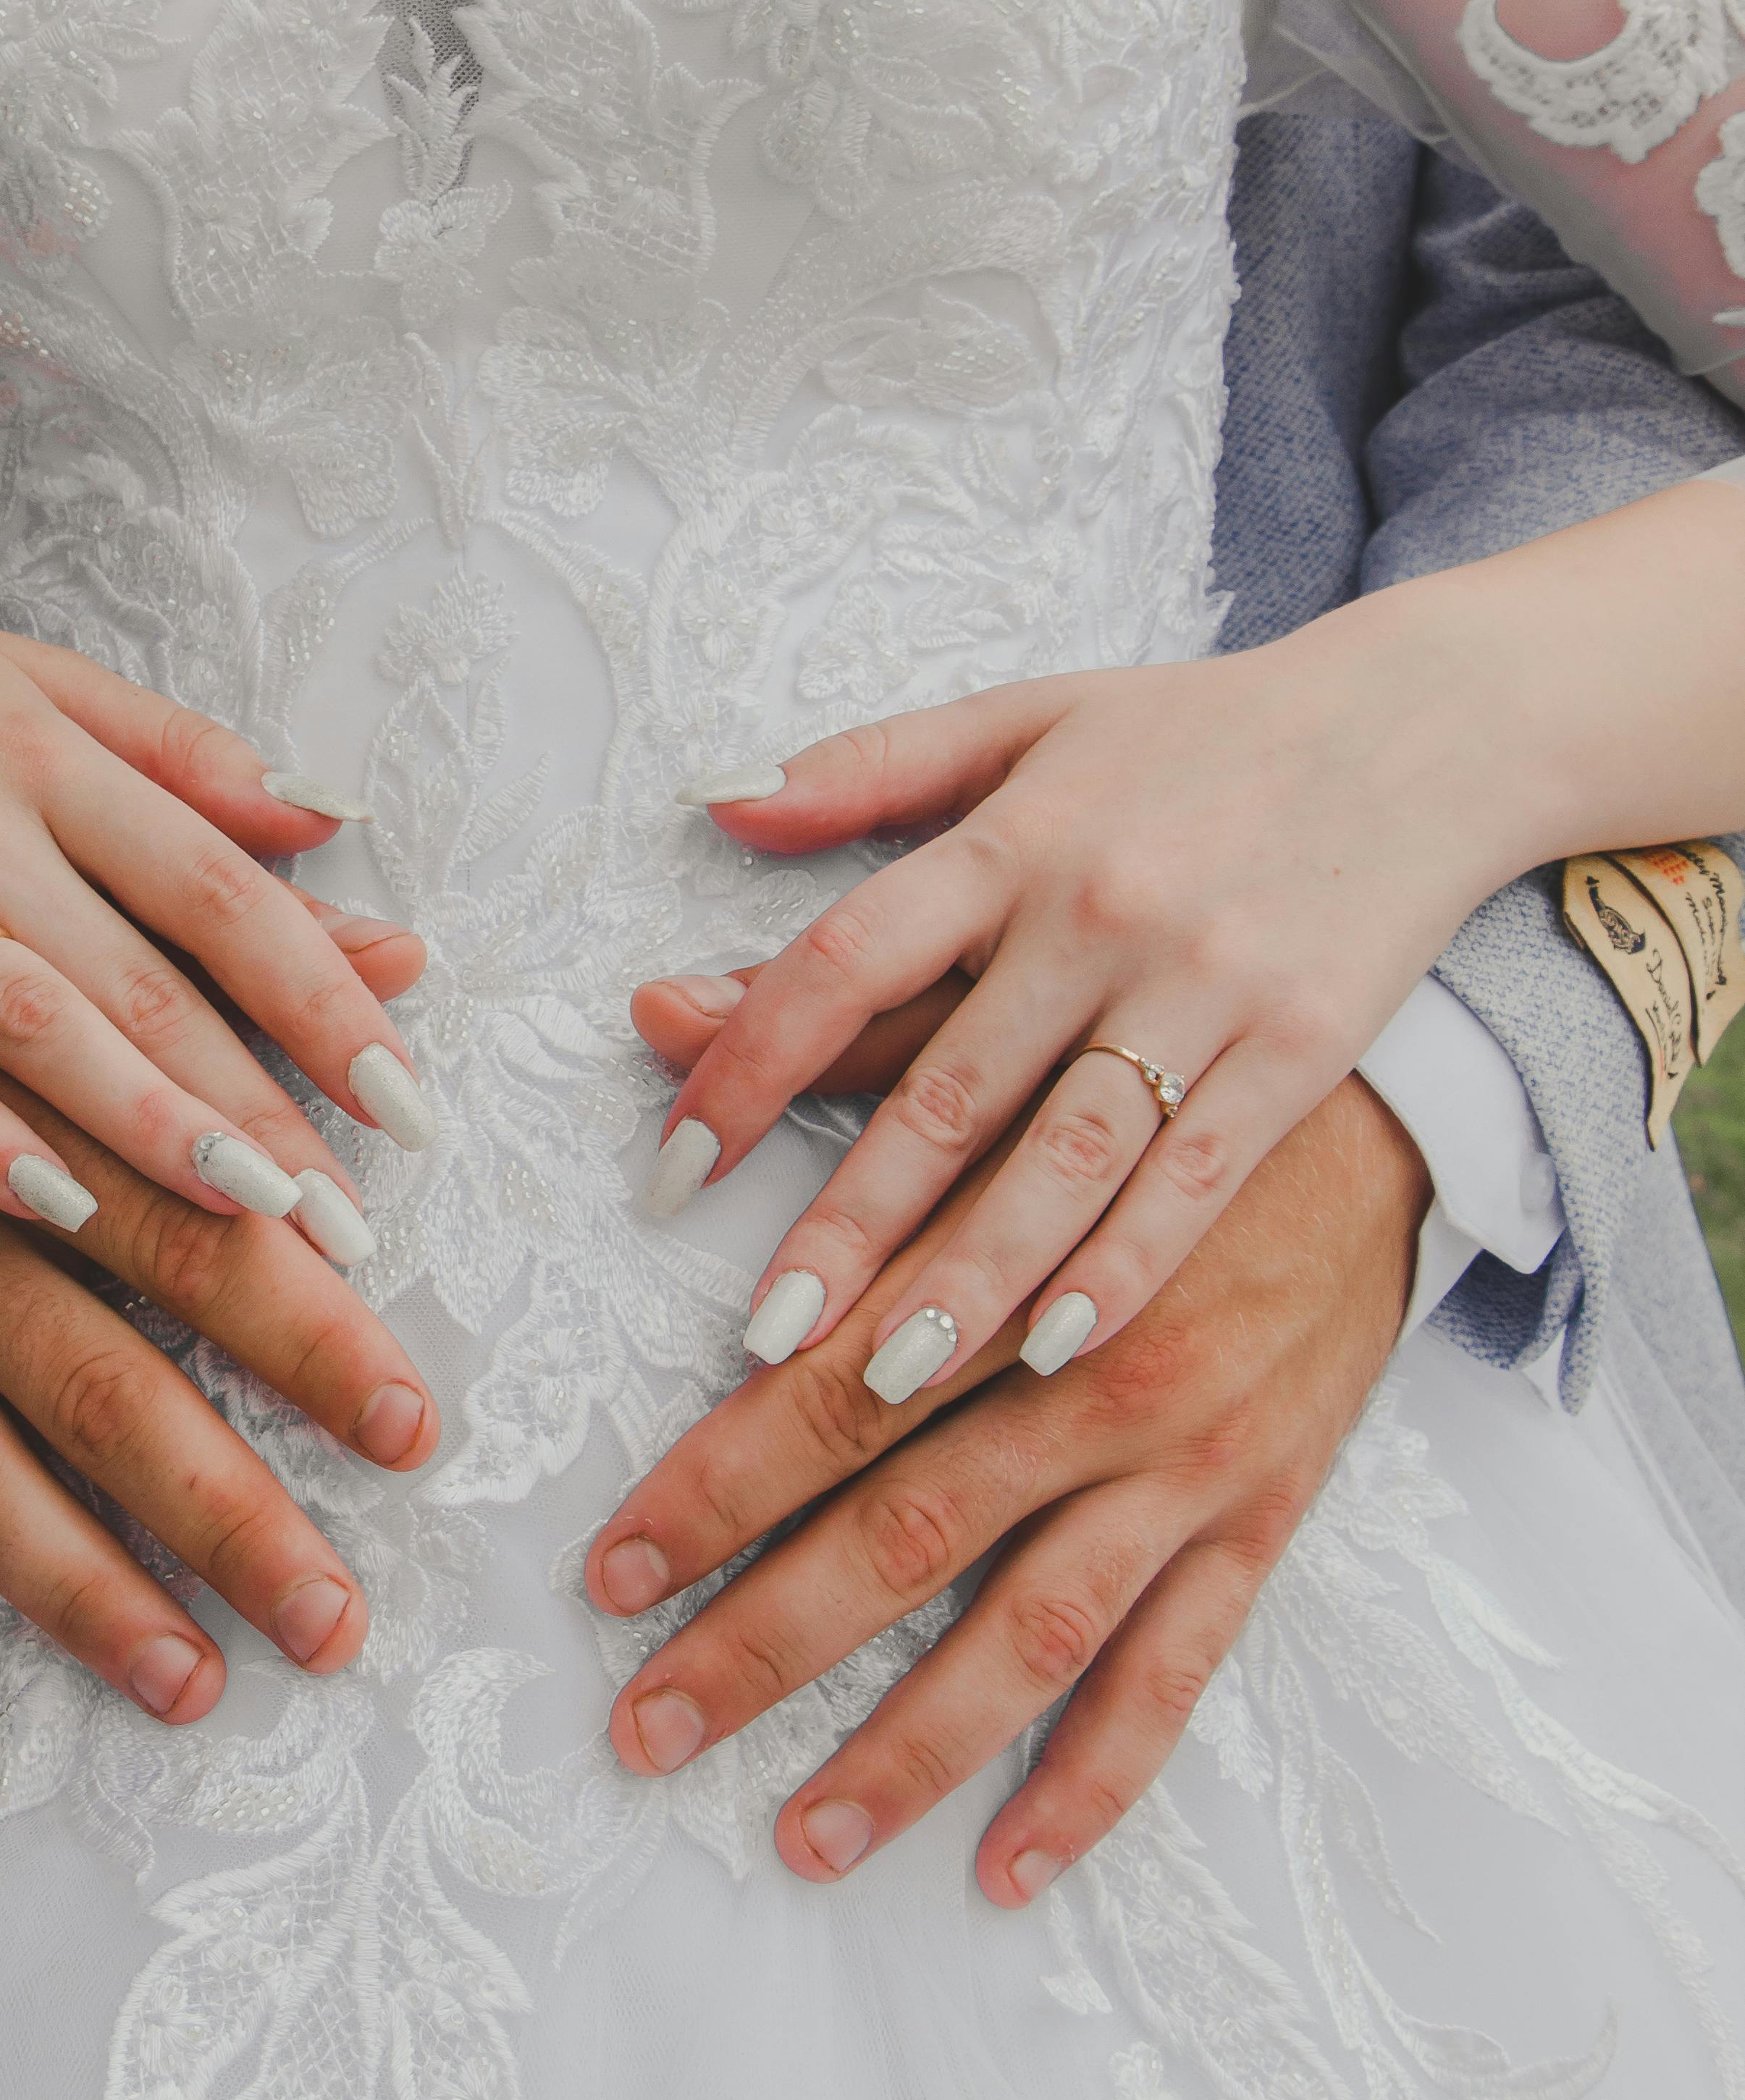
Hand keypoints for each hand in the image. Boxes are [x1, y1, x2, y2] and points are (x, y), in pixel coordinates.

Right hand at [0, 559, 437, 1235]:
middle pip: (139, 977)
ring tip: (256, 1220)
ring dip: (147, 1128)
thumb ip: (184, 758)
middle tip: (354, 1215)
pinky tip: (58, 1208)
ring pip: (28, 1028)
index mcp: (46, 750)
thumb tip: (333, 821)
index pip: (214, 883)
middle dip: (258, 1100)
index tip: (403, 1092)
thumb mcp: (33, 684)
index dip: (319, 989)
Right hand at [0, 934, 441, 1765]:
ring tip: (192, 1686)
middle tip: (333, 1616)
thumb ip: (233, 956)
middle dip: (225, 1514)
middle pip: (97, 1385)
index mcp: (28, 1115)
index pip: (192, 1238)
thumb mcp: (71, 932)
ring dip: (81, 1595)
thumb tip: (406, 954)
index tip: (408, 1425)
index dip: (306, 1332)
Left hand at [587, 1052, 1426, 1895]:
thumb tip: (652, 1011)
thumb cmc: (1153, 1081)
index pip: (829, 1392)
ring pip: (1028, 1637)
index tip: (606, 1567)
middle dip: (763, 1641)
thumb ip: (827, 1048)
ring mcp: (1182, 1466)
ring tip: (799, 1838)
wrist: (1389, 1103)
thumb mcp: (994, 1041)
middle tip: (645, 1724)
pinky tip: (1008, 1866)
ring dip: (908, 1748)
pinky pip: (1172, 1677)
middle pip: (903, 1535)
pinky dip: (1095, 1782)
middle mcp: (1091, 1381)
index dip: (712, 1484)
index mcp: (1011, 1265)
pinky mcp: (1260, 1517)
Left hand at [649, 594, 1525, 1380]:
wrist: (1425, 725)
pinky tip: (1057, 1348)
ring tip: (882, 1381)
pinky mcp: (1303, 1045)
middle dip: (847, 1225)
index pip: (848, 958)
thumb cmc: (1200, 732)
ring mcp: (1205, 985)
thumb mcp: (1027, 718)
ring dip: (972, 1277)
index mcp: (1014, 836)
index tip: (674, 1167)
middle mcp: (1098, 913)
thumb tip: (717, 801)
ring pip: (1067, 1158)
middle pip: (950, 1092)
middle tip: (761, 1340)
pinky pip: (1200, 1177)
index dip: (751, 1064)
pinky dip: (1127, 1265)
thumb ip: (868, 765)